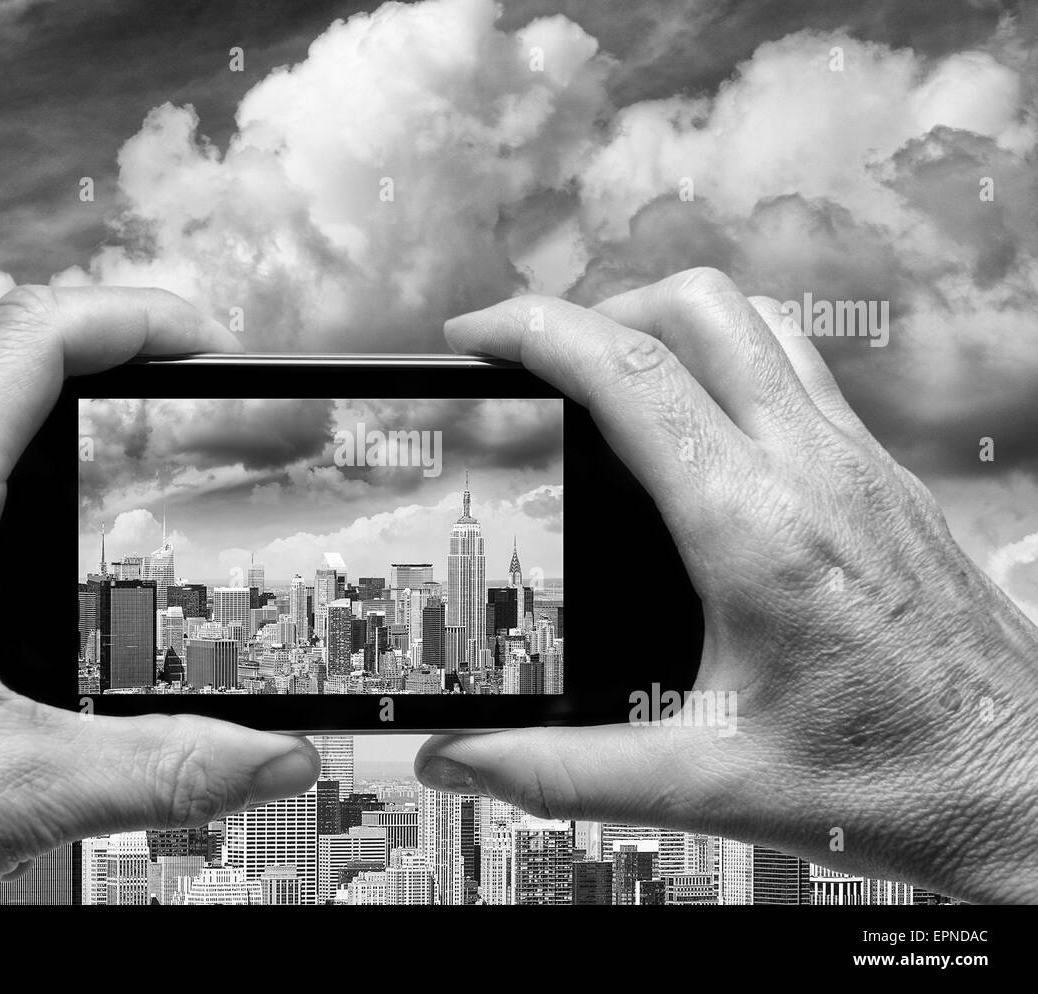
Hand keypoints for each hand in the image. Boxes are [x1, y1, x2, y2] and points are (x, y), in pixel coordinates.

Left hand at [0, 285, 319, 903]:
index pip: (26, 352)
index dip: (129, 319)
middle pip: (3, 392)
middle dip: (112, 388)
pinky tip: (52, 581)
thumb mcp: (10, 793)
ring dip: (62, 458)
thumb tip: (279, 755)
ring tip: (142, 483)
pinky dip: (16, 521)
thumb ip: (166, 770)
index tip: (204, 336)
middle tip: (193, 411)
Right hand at [418, 267, 1037, 904]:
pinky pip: (800, 379)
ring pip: (758, 328)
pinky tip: (702, 448)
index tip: (476, 336)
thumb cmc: (894, 784)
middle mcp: (818, 473)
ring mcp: (865, 468)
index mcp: (757, 532)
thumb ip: (562, 773)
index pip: (630, 375)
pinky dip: (729, 373)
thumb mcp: (704, 787)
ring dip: (673, 329)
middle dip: (599, 310)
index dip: (535, 331)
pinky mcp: (890, 484)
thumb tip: (457, 763)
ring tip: (613, 385)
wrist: (1027, 790)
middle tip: (541, 363)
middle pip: (698, 308)